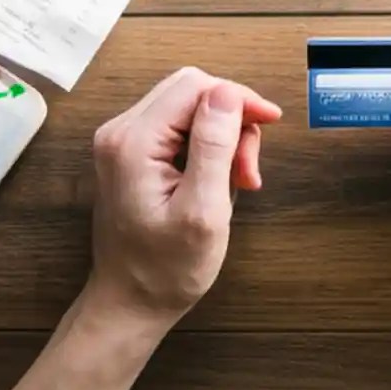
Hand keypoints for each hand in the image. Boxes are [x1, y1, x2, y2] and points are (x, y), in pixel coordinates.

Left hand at [87, 67, 282, 327]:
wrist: (129, 303)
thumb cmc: (164, 270)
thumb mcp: (203, 212)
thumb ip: (213, 147)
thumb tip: (227, 93)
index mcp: (133, 142)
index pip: (195, 86)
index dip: (239, 98)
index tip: (270, 123)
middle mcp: (120, 132)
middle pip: (191, 91)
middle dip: (232, 120)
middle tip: (249, 169)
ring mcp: (123, 143)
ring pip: (188, 108)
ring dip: (223, 136)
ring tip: (239, 181)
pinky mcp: (131, 154)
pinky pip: (178, 129)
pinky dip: (207, 147)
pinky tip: (219, 180)